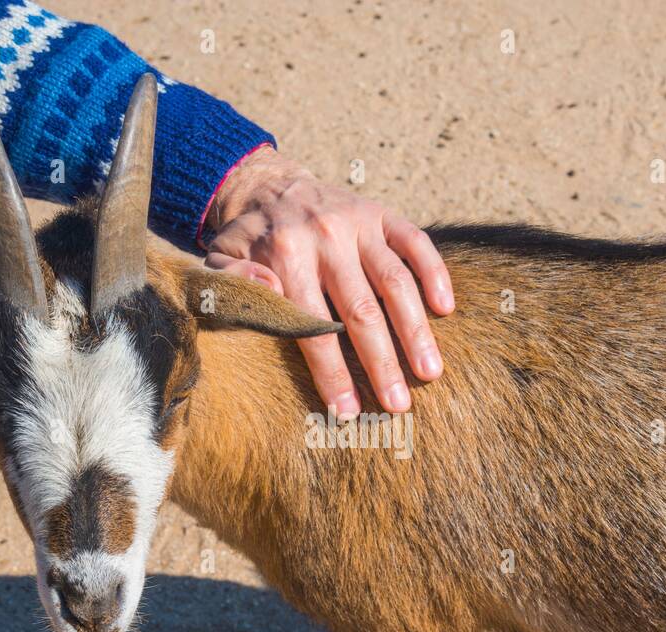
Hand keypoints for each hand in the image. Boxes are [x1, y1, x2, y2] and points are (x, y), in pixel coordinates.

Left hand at [203, 146, 453, 414]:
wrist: (269, 186)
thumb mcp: (221, 260)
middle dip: (382, 363)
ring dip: (415, 330)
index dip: (332, 373)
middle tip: (398, 406)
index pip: (313, 327)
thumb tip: (266, 295)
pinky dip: (435, 274)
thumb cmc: (248, 242)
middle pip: (361, 311)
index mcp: (285, 257)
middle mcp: (326, 238)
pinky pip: (416, 242)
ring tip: (430, 372)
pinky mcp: (382, 214)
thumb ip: (233, 283)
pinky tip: (445, 310)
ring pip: (395, 282)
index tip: (347, 411)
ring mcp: (358, 224)